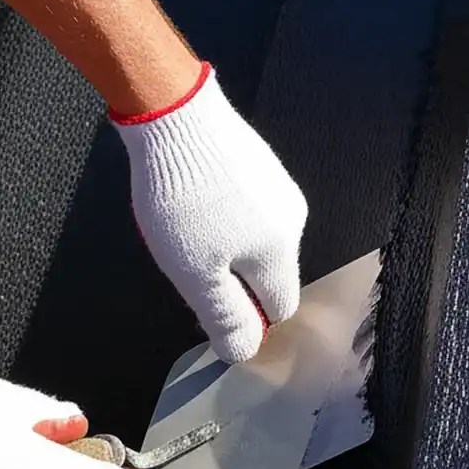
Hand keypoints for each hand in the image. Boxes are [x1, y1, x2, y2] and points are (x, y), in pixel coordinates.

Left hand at [112, 62, 307, 362]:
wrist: (176, 115)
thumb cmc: (182, 201)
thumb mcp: (195, 272)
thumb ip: (224, 315)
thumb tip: (245, 353)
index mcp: (280, 252)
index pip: (281, 308)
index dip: (248, 318)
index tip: (209, 306)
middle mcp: (293, 220)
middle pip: (271, 273)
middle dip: (234, 280)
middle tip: (188, 266)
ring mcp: (280, 187)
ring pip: (259, 240)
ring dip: (228, 247)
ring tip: (185, 229)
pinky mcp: (262, 163)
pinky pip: (251, 208)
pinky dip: (226, 217)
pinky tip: (194, 200)